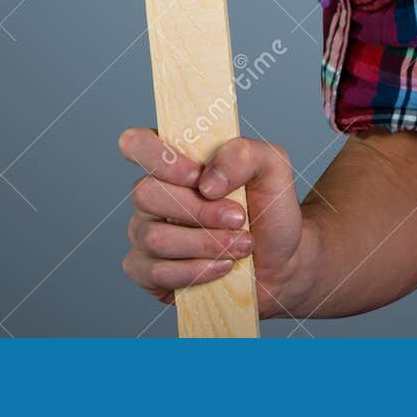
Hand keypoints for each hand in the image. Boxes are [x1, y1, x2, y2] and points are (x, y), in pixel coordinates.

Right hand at [118, 128, 310, 317]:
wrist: (281, 260)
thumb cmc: (268, 208)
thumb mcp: (272, 166)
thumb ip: (243, 154)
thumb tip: (207, 181)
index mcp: (175, 158)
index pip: (136, 143)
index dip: (158, 157)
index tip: (196, 175)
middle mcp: (152, 193)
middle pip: (145, 193)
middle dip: (199, 211)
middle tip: (238, 218)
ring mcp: (145, 232)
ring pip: (155, 237)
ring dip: (206, 243)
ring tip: (241, 244)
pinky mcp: (148, 271)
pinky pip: (156, 273)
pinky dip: (196, 271)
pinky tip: (223, 265)